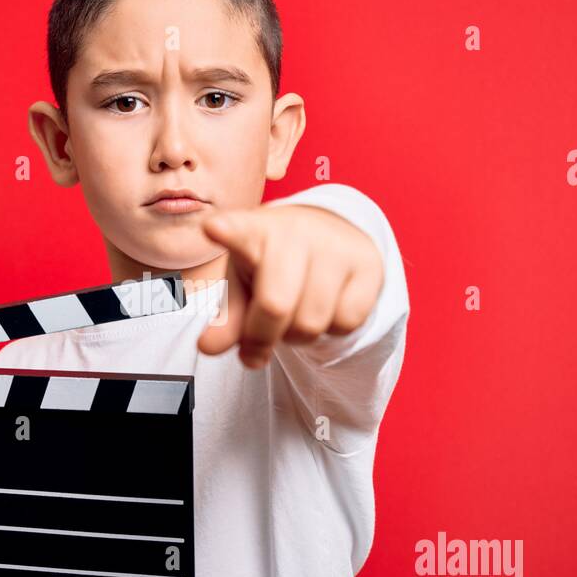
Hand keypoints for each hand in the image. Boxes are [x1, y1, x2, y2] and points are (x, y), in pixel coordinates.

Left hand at [196, 203, 382, 368]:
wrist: (331, 238)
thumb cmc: (272, 266)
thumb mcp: (243, 287)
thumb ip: (225, 320)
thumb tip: (207, 348)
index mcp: (253, 231)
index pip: (239, 231)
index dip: (227, 232)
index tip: (212, 228)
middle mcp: (296, 230)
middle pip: (275, 306)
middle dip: (262, 337)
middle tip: (257, 341)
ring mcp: (336, 245)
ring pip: (312, 323)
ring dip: (298, 337)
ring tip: (294, 315)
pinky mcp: (368, 265)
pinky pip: (346, 323)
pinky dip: (332, 330)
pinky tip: (327, 307)